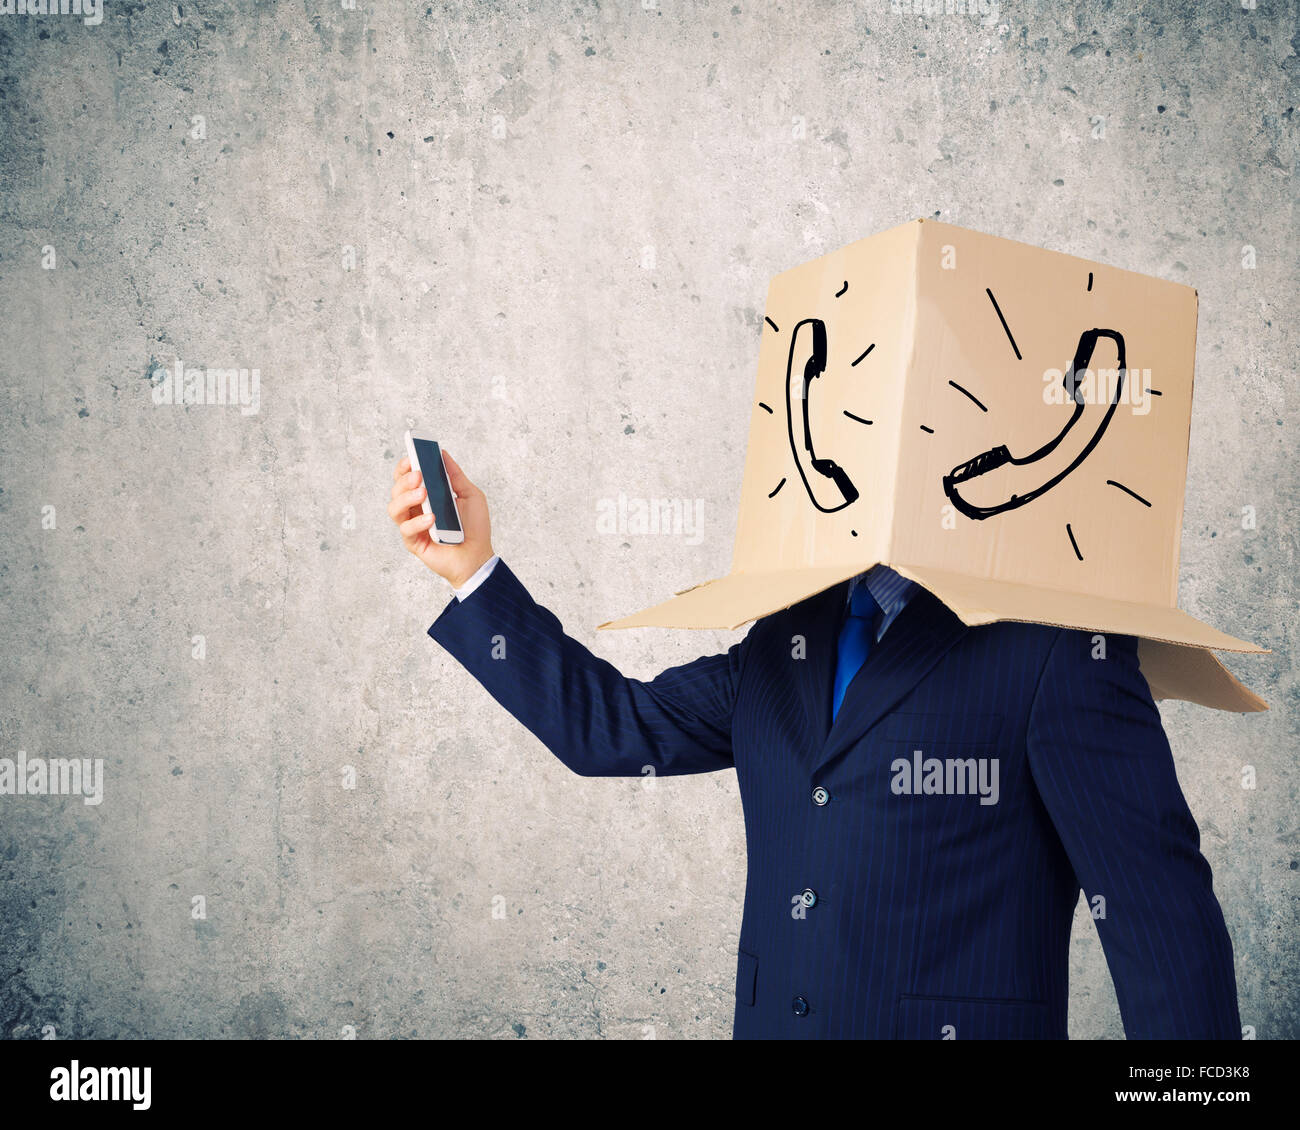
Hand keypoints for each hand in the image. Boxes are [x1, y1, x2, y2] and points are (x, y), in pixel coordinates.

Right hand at [388, 451, 493, 588]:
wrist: (479, 555)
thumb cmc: (475, 527)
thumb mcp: (470, 495)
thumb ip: (455, 476)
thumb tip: (443, 454)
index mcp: (426, 495)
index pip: (407, 478)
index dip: (404, 467)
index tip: (411, 458)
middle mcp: (416, 509)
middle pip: (396, 490)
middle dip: (404, 480)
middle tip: (418, 476)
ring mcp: (413, 526)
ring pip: (395, 508)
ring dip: (406, 498)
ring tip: (424, 493)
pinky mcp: (414, 542)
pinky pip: (406, 530)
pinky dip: (418, 522)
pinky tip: (432, 519)